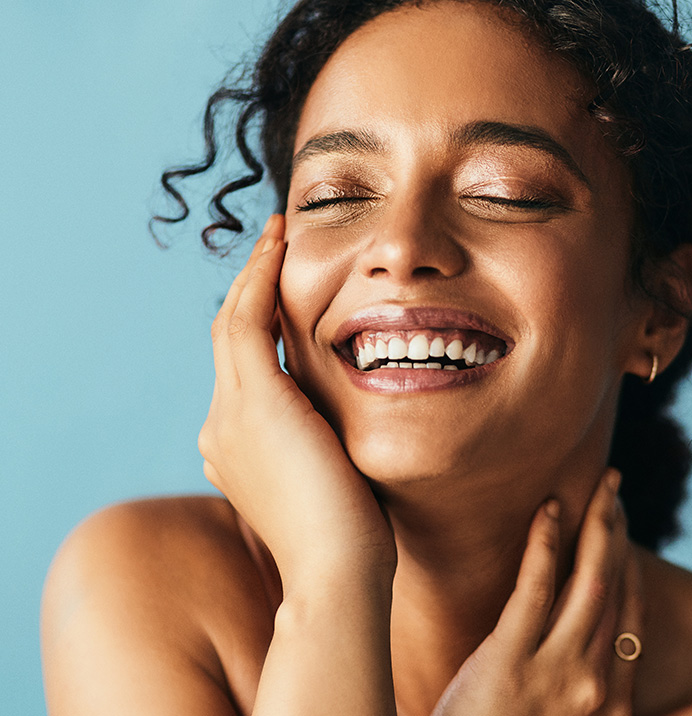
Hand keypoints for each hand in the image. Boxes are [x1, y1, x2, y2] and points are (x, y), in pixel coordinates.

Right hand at [198, 215, 395, 584]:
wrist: (337, 571)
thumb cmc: (354, 540)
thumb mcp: (337, 482)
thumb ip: (332, 448)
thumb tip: (354, 431)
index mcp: (239, 448)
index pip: (246, 371)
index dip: (261, 326)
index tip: (285, 291)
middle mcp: (222, 428)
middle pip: (230, 340)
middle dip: (252, 289)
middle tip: (275, 245)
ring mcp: (230, 415)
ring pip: (233, 324)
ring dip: (255, 274)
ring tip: (277, 235)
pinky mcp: (253, 402)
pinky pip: (247, 322)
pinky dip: (260, 280)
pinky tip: (279, 248)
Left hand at [432, 469, 641, 715]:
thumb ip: (574, 692)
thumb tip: (579, 650)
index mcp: (610, 704)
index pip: (632, 619)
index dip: (631, 567)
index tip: (623, 530)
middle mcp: (594, 685)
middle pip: (617, 591)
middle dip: (619, 533)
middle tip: (613, 487)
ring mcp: (557, 674)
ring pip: (589, 583)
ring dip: (597, 527)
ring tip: (595, 487)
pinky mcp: (510, 662)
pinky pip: (535, 590)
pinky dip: (546, 544)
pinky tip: (549, 509)